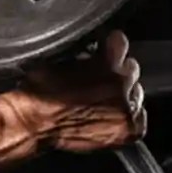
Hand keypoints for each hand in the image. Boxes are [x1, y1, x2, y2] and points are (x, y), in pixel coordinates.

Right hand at [12, 30, 145, 153]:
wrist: (32, 124)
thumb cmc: (38, 93)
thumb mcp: (58, 59)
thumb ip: (84, 54)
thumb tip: (93, 50)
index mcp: (106, 62)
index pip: (121, 42)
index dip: (109, 45)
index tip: (104, 48)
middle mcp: (121, 84)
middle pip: (131, 69)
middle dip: (116, 72)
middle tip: (98, 80)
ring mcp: (126, 109)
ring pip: (136, 93)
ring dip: (122, 95)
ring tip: (100, 101)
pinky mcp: (128, 130)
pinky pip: (139, 118)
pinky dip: (127, 116)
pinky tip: (108, 116)